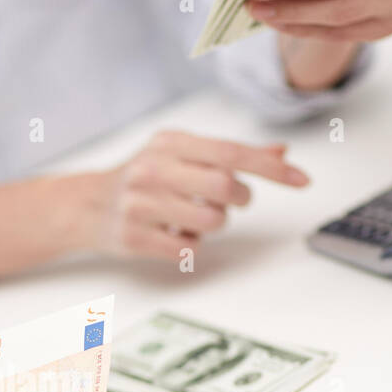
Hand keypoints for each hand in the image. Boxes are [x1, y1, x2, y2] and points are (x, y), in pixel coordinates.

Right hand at [85, 130, 309, 264]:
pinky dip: (191, 245)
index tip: (302, 180)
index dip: (271, 168)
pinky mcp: (134, 237)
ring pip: (211, 222)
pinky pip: (188, 249)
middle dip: (240, 199)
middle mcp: (153, 169)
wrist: (88, 205)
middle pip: (225, 188)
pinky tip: (174, 233)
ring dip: (215, 224)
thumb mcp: (182, 154)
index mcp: (170, 143)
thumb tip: (282, 152)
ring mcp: (141, 204)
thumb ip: (230, 155)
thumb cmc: (146, 178)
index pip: (231, 152)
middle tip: (231, 201)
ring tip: (195, 217)